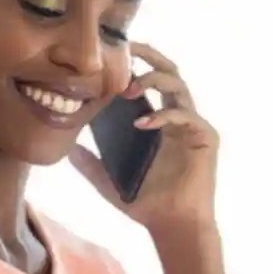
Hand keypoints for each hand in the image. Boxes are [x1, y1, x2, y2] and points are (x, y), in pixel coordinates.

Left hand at [70, 42, 218, 233]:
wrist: (172, 227)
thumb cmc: (146, 204)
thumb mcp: (108, 181)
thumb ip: (90, 164)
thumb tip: (67, 149)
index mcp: (157, 122)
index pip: (147, 81)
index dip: (133, 64)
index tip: (109, 54)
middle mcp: (177, 117)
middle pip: (168, 71)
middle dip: (148, 55)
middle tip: (126, 46)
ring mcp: (193, 125)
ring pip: (178, 85)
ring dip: (152, 80)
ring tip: (127, 88)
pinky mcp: (205, 137)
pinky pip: (185, 115)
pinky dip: (163, 115)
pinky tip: (141, 124)